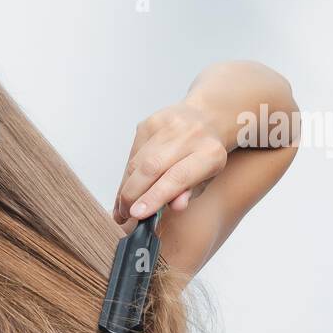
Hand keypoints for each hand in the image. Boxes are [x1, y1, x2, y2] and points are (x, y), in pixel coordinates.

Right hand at [113, 102, 229, 226]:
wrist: (206, 118)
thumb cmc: (206, 154)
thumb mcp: (207, 179)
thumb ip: (189, 193)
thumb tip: (175, 206)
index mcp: (209, 152)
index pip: (178, 177)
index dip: (154, 197)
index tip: (137, 214)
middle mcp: (189, 135)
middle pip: (150, 168)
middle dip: (132, 195)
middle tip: (125, 213)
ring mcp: (167, 125)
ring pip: (136, 163)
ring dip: (126, 187)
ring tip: (123, 205)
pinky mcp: (150, 122)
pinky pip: (132, 154)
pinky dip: (128, 174)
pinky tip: (129, 184)